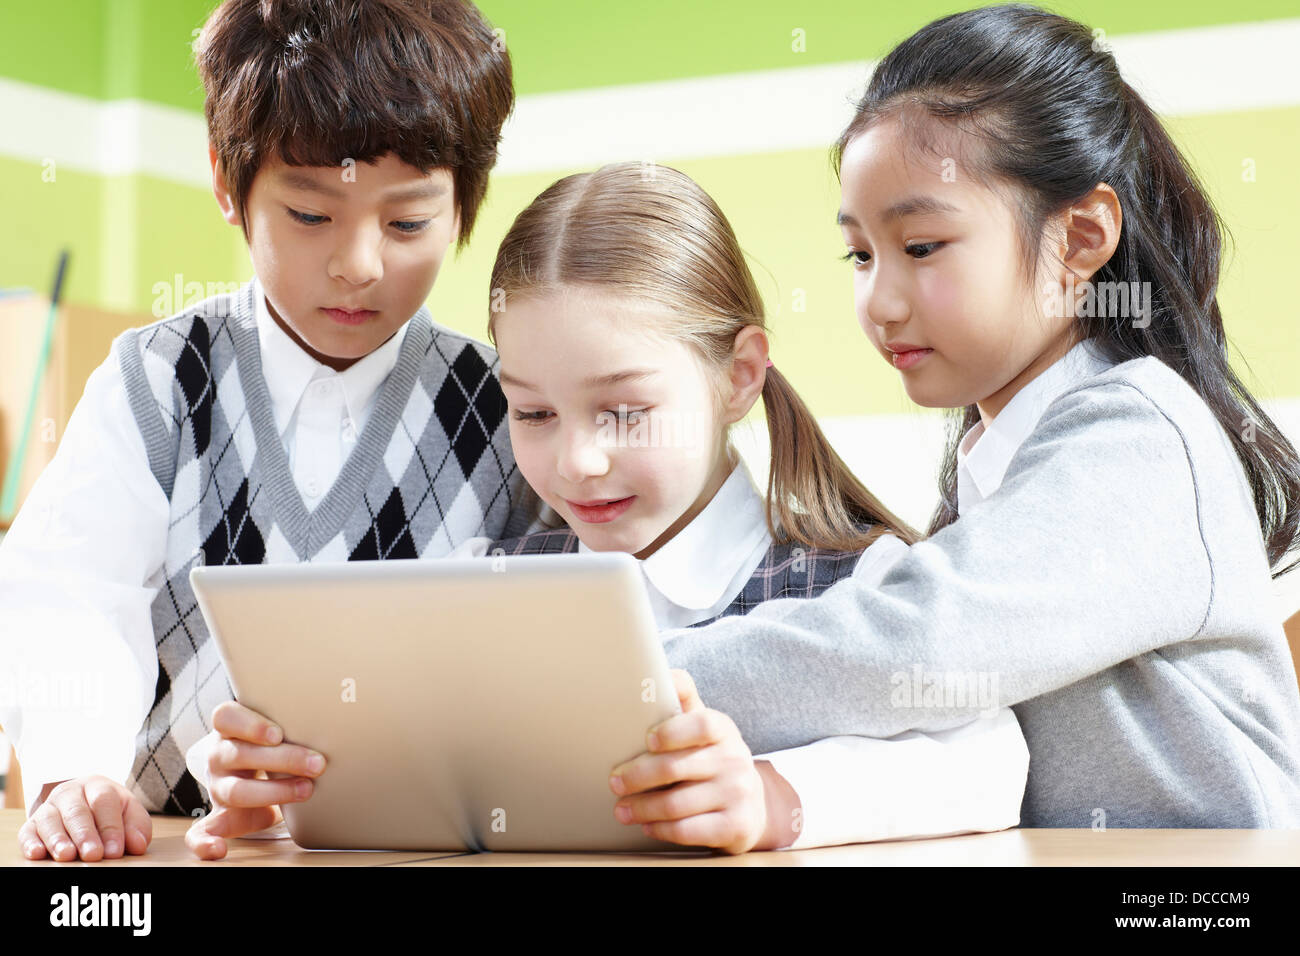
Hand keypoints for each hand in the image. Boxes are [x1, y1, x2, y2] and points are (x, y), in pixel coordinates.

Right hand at [19, 776, 151, 860]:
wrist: (82, 800)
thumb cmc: (110, 812)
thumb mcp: (129, 813)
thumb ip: (137, 827)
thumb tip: (138, 845)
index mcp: (97, 787)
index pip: (103, 802)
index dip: (110, 827)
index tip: (115, 851)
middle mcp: (70, 794)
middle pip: (76, 812)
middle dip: (85, 834)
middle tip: (93, 855)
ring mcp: (48, 808)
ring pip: (50, 820)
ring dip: (58, 839)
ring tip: (67, 856)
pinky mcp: (31, 824)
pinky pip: (27, 831)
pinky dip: (30, 843)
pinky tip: (37, 853)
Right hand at [185, 701, 325, 860]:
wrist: (252, 771)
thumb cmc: (271, 744)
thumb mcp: (277, 727)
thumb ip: (292, 722)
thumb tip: (334, 722)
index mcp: (228, 728)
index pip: (226, 717)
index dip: (251, 725)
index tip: (278, 734)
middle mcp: (219, 756)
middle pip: (240, 754)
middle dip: (283, 760)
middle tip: (317, 764)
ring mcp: (218, 786)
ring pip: (235, 790)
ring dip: (274, 792)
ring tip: (306, 790)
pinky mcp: (218, 816)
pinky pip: (199, 833)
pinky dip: (204, 844)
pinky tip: (219, 850)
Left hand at [608, 668, 796, 854]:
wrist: (751, 804)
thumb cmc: (712, 758)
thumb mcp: (703, 728)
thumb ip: (682, 701)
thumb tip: (656, 672)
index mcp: (723, 729)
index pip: (701, 723)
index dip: (673, 731)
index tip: (647, 739)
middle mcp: (735, 759)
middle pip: (677, 767)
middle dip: (638, 776)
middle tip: (614, 782)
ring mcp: (738, 794)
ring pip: (676, 803)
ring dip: (642, 808)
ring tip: (622, 809)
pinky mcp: (736, 826)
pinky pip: (688, 831)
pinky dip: (661, 829)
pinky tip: (647, 826)